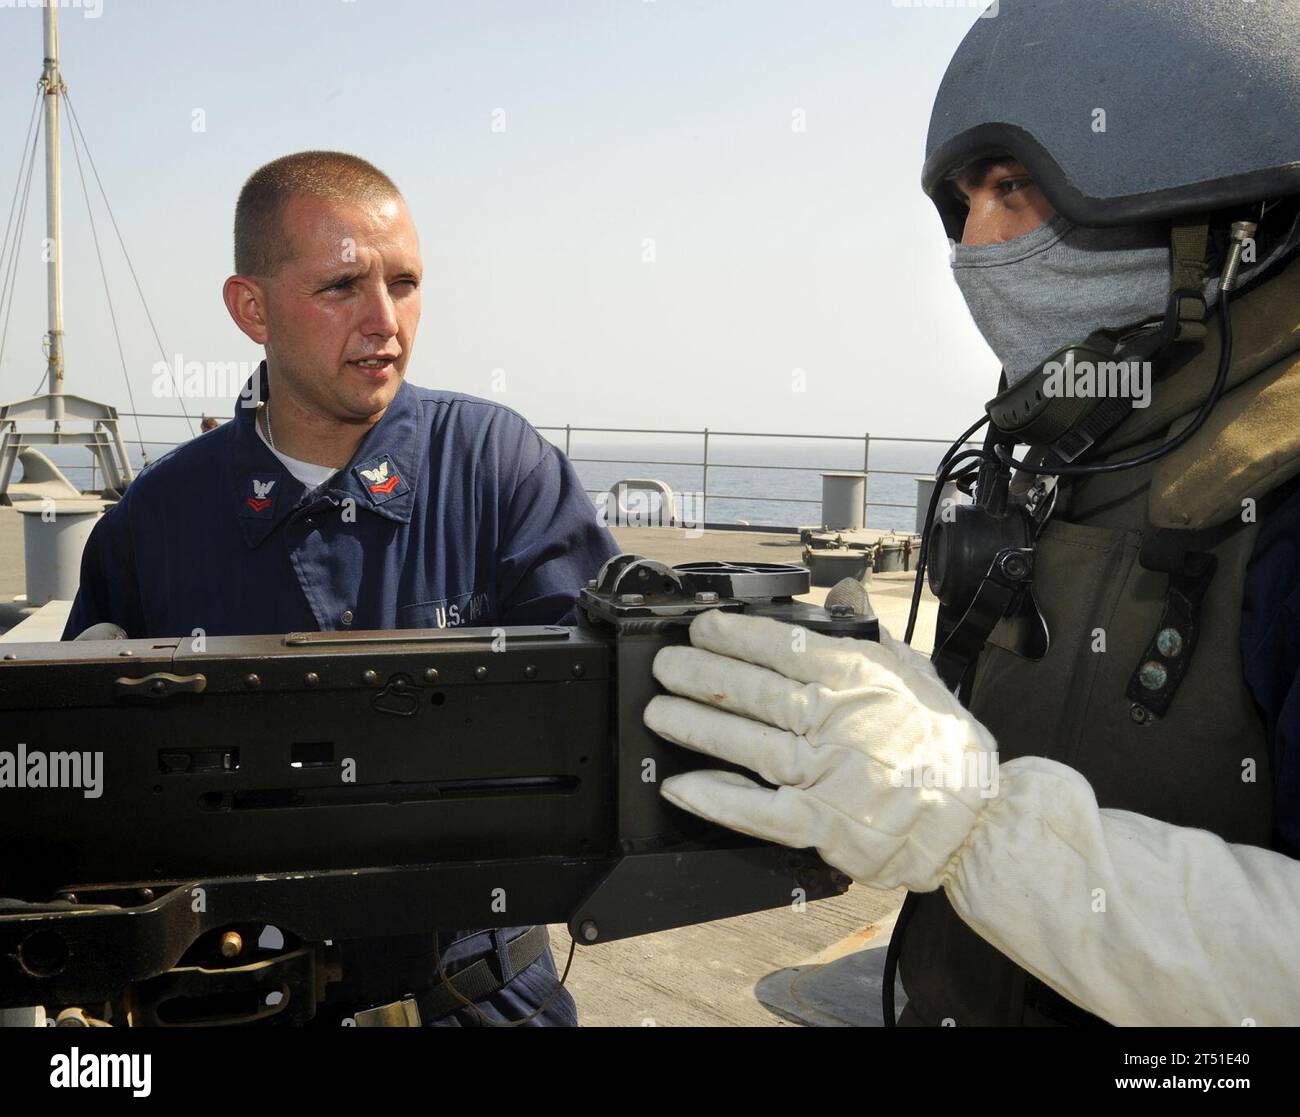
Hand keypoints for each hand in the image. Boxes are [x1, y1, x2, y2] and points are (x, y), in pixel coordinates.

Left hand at [643, 609, 999, 890]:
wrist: (975, 822)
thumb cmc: (944, 747)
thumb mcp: (915, 673)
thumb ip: (870, 632)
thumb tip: (842, 590)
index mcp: (861, 680)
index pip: (787, 647)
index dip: (736, 635)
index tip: (701, 627)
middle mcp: (839, 722)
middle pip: (756, 692)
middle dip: (702, 675)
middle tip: (665, 665)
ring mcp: (827, 775)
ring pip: (749, 744)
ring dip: (697, 727)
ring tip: (659, 713)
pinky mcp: (822, 824)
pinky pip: (758, 811)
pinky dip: (717, 799)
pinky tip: (681, 786)